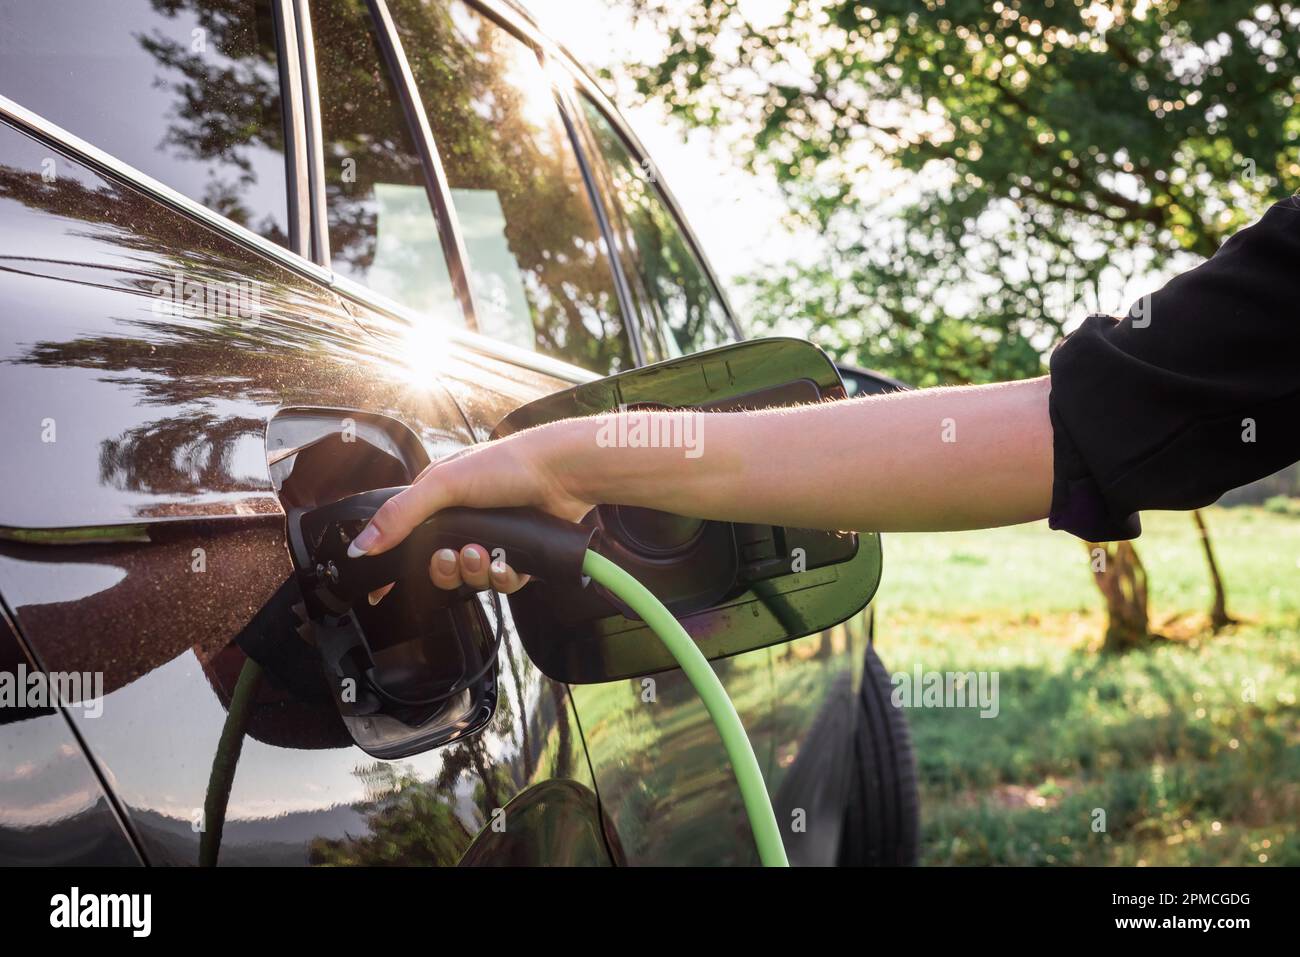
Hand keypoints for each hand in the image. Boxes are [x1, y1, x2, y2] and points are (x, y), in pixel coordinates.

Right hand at [350, 424, 592, 602]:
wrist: (563, 473)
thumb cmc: (506, 465)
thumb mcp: (444, 484)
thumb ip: (402, 514)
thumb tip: (362, 544)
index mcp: (439, 502)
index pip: (406, 541)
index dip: (393, 568)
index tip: (379, 593)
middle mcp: (465, 523)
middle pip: (437, 567)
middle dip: (442, 569)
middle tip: (451, 556)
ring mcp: (493, 541)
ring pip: (470, 578)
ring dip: (474, 571)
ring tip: (484, 553)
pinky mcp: (519, 556)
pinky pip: (502, 583)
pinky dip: (503, 576)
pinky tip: (507, 563)